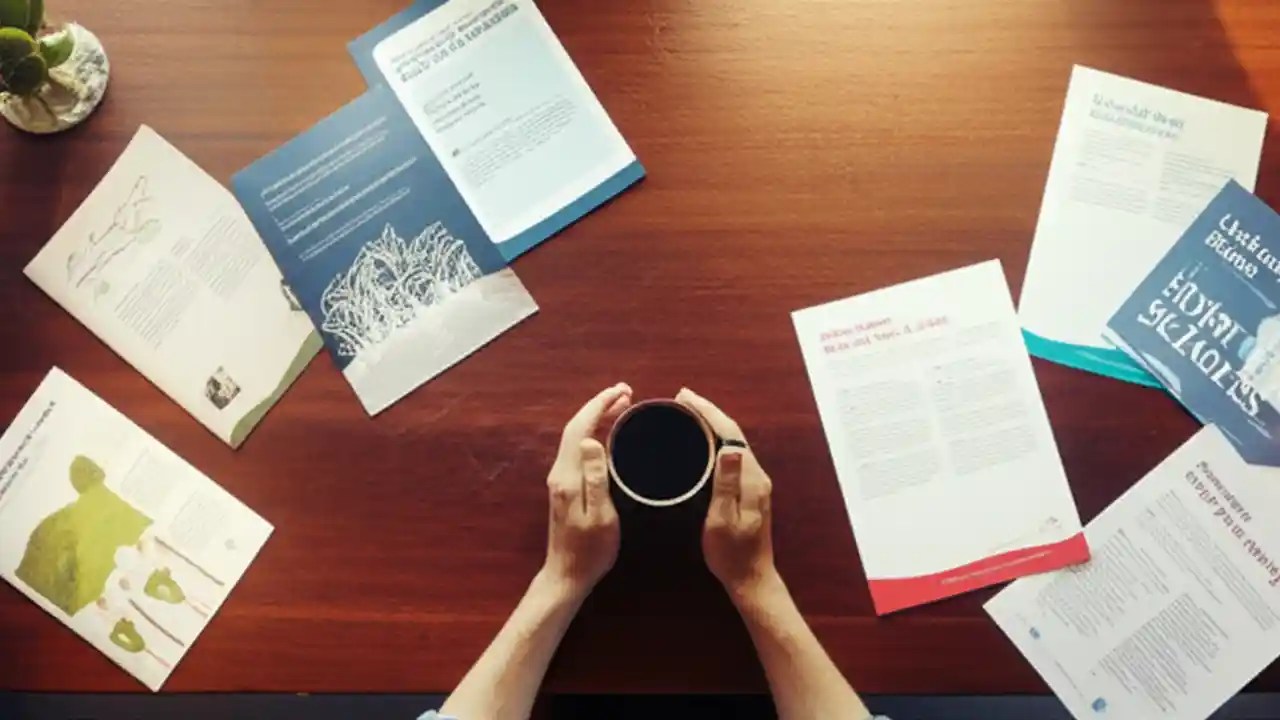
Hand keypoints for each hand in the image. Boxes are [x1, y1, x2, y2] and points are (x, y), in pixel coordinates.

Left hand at [543, 383, 632, 596]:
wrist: (567, 574)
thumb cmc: (590, 550)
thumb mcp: (601, 515)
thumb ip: (596, 477)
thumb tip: (590, 440)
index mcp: (568, 476)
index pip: (580, 427)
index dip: (599, 404)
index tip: (621, 391)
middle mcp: (560, 472)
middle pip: (576, 428)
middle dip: (599, 405)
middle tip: (626, 393)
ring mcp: (560, 479)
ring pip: (576, 437)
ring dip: (596, 418)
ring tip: (621, 406)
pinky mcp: (564, 487)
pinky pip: (578, 449)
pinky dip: (593, 433)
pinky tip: (607, 434)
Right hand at [677, 388, 777, 600]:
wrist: (752, 578)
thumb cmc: (731, 554)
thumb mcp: (722, 519)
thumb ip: (726, 483)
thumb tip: (729, 447)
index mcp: (751, 479)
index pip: (730, 433)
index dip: (708, 412)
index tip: (686, 397)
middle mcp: (757, 475)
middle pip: (734, 432)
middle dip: (709, 412)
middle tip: (683, 398)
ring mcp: (756, 482)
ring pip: (734, 441)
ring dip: (714, 423)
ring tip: (690, 412)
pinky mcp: (752, 489)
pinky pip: (734, 454)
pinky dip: (718, 439)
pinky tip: (704, 440)